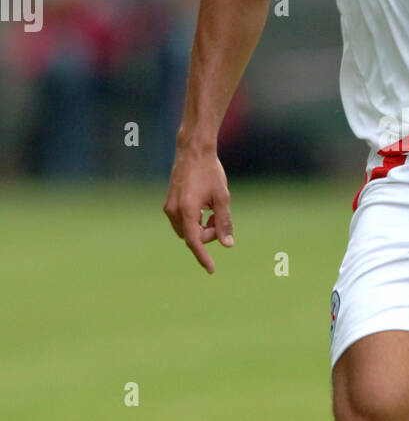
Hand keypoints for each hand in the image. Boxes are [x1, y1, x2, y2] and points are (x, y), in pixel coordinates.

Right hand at [163, 144, 233, 272]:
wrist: (193, 151)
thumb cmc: (210, 172)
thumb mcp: (222, 198)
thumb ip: (224, 222)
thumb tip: (227, 244)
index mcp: (187, 211)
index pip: (195, 242)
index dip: (204, 257)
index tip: (212, 270)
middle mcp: (173, 211)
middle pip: (193, 236)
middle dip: (208, 233)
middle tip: (221, 216)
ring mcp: (169, 207)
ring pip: (187, 229)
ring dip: (202, 226)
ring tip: (213, 208)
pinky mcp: (169, 202)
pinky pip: (183, 220)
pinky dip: (195, 219)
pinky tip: (205, 206)